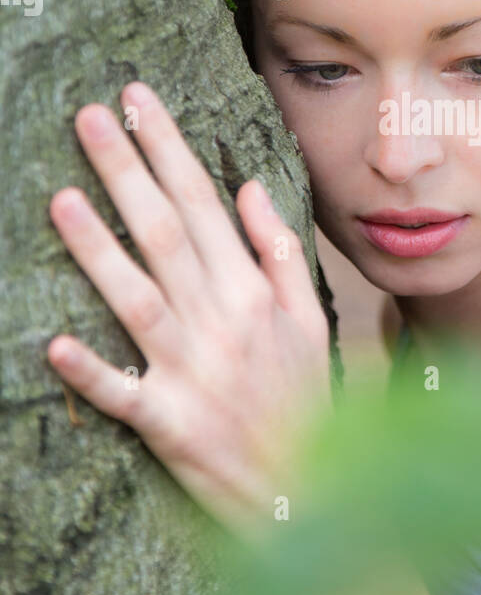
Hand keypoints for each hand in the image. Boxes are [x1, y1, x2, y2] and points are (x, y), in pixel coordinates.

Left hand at [46, 81, 331, 538]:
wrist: (312, 493)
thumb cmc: (306, 402)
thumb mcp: (312, 319)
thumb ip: (280, 250)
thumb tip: (247, 188)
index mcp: (253, 293)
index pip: (204, 203)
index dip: (168, 149)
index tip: (138, 102)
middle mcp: (221, 323)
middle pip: (165, 234)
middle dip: (126, 171)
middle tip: (88, 117)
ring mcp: (191, 372)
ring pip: (137, 299)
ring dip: (98, 250)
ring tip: (61, 199)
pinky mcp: (167, 424)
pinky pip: (122, 394)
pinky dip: (91, 372)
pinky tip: (54, 344)